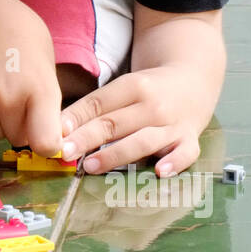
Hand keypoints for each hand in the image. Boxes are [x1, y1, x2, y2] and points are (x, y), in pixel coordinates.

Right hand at [0, 2, 61, 152]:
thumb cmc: (25, 46)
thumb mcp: (48, 74)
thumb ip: (49, 111)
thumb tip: (51, 147)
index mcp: (39, 90)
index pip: (44, 142)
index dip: (48, 146)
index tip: (46, 139)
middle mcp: (7, 97)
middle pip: (17, 139)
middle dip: (21, 126)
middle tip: (21, 99)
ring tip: (2, 91)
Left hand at [59, 65, 214, 176]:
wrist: (194, 79)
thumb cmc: (149, 89)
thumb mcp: (124, 88)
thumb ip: (97, 107)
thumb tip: (59, 128)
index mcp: (133, 86)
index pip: (99, 103)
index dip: (75, 118)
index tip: (55, 132)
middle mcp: (152, 105)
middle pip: (115, 123)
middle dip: (87, 138)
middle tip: (64, 152)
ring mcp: (173, 124)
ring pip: (142, 140)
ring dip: (115, 153)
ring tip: (90, 165)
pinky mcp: (190, 139)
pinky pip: (184, 153)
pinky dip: (174, 163)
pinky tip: (160, 172)